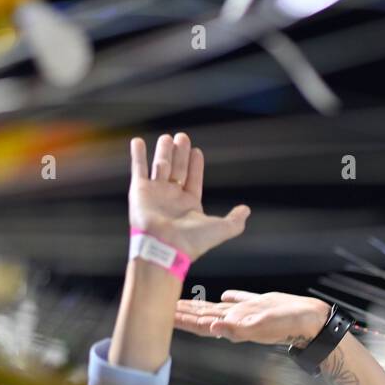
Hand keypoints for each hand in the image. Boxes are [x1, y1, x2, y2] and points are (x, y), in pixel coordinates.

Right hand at [129, 132, 249, 261]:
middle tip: (182, 137)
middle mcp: (172, 197)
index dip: (196, 165)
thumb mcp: (221, 229)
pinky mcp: (139, 191)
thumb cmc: (191, 241)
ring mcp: (155, 193)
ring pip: (160, 166)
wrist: (164, 247)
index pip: (193, 179)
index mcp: (189, 204)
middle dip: (180, 154)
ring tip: (167, 137)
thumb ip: (235, 221)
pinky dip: (138, 155)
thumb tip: (246, 210)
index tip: (197, 151)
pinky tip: (138, 141)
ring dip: (163, 152)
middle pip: (177, 170)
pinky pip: (138, 169)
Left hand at [174, 291, 330, 346]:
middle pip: (204, 317)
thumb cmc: (288, 326)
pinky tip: (222, 295)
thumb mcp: (262, 326)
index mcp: (234, 328)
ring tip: (185, 303)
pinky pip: (240, 300)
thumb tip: (213, 328)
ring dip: (200, 307)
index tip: (165, 316)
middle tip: (162, 308)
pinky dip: (230, 297)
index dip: (183, 321)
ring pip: (218, 309)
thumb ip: (238, 329)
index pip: (202, 325)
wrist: (310, 322)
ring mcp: (249, 314)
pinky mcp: (261, 305)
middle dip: (184, 314)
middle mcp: (237, 322)